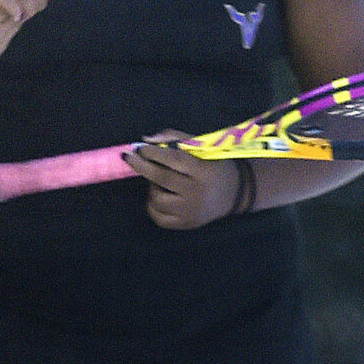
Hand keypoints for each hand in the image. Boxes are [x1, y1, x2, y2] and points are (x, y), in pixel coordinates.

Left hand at [122, 129, 240, 229]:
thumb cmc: (214, 164)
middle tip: (128, 157)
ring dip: (151, 186)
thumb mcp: (201, 147)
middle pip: (162, 179)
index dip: (153, 153)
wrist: (236, 193)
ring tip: (158, 180)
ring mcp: (192, 212)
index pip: (174, 159)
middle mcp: (198, 193)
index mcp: (204, 171)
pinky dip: (152, 205)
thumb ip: (174, 139)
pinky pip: (159, 218)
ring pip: (157, 199)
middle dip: (141, 166)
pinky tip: (158, 195)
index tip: (139, 147)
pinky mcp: (187, 224)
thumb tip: (145, 140)